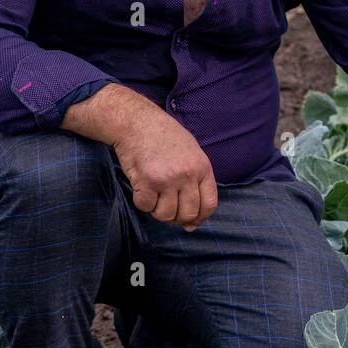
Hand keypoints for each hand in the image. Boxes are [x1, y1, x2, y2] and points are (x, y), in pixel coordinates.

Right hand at [112, 108, 217, 228]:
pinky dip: (142, 202)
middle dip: (177, 218)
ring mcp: (167, 179)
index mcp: (202, 168)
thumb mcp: (191, 154)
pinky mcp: (146, 181)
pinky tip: (142, 188)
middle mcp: (187, 175)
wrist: (138, 122)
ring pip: (166, 215)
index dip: (200, 217)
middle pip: (188, 214)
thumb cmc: (165, 137)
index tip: (190, 220)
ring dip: (158, 210)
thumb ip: (195, 184)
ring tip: (155, 195)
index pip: (209, 204)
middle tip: (167, 207)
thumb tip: (192, 224)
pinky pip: (146, 207)